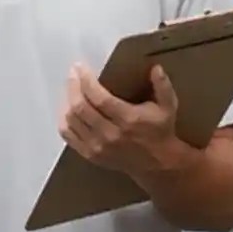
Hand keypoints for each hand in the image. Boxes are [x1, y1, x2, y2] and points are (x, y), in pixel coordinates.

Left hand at [58, 62, 197, 177]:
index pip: (99, 98)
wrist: (157, 164)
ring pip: (72, 121)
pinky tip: (67, 109)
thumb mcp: (168, 107)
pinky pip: (69, 136)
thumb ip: (163, 86)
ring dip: (67, 101)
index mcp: (128, 119)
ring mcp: (98, 147)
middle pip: (81, 107)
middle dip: (73, 86)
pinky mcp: (91, 155)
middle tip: (72, 74)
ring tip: (70, 88)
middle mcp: (111, 134)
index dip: (86, 81)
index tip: (80, 67)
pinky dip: (64, 121)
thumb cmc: (160, 131)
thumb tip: (156, 68)